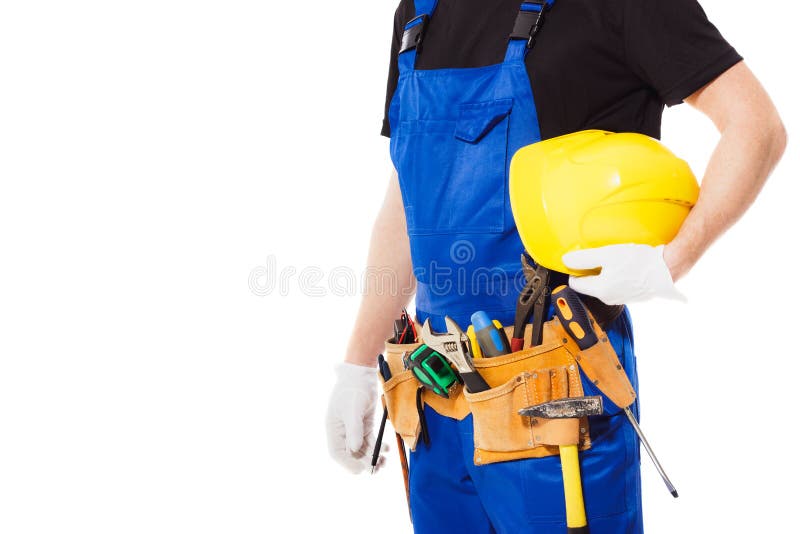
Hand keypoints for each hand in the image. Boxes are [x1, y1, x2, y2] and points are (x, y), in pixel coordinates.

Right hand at [326, 362, 387, 473]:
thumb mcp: (353, 409)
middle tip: (377, 468)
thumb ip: (354, 430)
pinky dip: (377, 446)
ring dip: (372, 456)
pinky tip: (386, 449)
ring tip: (384, 462)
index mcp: (333, 428)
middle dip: (363, 462)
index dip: (347, 463)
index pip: (337, 452)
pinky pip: (370, 441)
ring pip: (362, 449)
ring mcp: (354, 429)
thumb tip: (354, 450)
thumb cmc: (353, 389)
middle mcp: (342, 431)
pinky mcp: (364, 425)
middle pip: (351, 453)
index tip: (360, 470)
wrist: (361, 374)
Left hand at [562, 244, 685, 304]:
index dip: (575, 270)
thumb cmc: (639, 261)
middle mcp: (609, 298)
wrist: (668, 268)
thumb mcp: (607, 254)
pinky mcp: (634, 296)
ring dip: (606, 273)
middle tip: (600, 256)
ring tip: (615, 260)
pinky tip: (627, 267)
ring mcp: (622, 298)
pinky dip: (619, 276)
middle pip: (591, 284)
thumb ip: (584, 259)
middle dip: (591, 271)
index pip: (575, 284)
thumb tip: (566, 261)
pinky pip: (619, 285)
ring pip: (605, 285)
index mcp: (600, 290)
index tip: (580, 259)